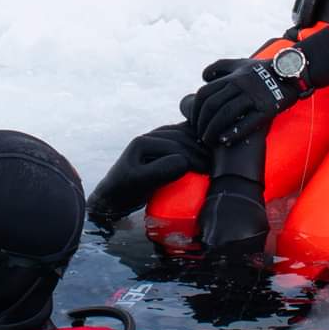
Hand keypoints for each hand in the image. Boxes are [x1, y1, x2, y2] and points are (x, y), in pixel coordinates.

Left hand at [87, 122, 210, 228]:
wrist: (113, 196)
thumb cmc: (126, 192)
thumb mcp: (141, 183)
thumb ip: (160, 171)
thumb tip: (184, 162)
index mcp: (143, 141)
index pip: (177, 147)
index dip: (194, 159)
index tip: (208, 172)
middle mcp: (149, 136)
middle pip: (182, 137)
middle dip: (200, 150)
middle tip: (214, 166)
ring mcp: (155, 139)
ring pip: (183, 133)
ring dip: (200, 143)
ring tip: (213, 159)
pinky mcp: (160, 145)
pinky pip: (181, 137)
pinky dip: (195, 140)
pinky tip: (205, 149)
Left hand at [191, 49, 306, 147]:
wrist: (293, 72)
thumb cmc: (264, 70)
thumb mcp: (241, 63)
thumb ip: (221, 67)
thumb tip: (204, 77)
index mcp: (232, 77)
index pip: (205, 94)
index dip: (195, 110)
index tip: (194, 122)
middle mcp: (240, 85)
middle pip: (212, 105)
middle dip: (201, 123)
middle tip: (199, 135)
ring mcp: (254, 97)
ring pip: (225, 114)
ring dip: (213, 130)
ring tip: (208, 141)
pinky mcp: (268, 108)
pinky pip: (248, 122)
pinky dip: (233, 133)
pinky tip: (223, 141)